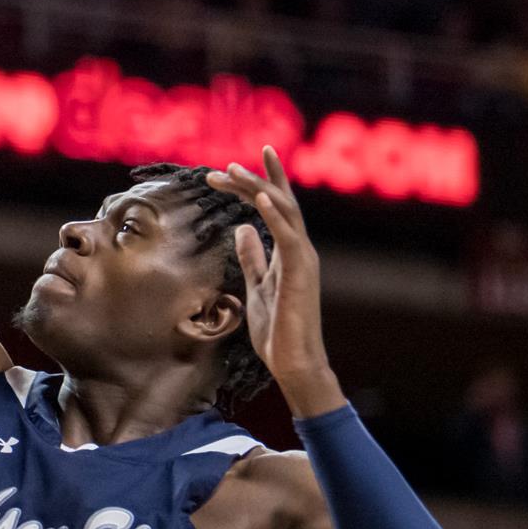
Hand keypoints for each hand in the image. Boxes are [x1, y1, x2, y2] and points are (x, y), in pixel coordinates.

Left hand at [206, 147, 345, 417]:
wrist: (293, 362)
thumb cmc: (277, 330)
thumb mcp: (255, 286)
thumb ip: (252, 257)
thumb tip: (242, 229)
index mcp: (289, 251)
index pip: (274, 208)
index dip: (256, 184)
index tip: (229, 168)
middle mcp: (299, 249)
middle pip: (278, 202)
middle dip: (254, 179)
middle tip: (225, 166)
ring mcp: (303, 259)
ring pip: (284, 211)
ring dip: (258, 188)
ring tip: (233, 172)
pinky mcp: (300, 273)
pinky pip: (288, 237)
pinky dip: (274, 215)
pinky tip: (258, 198)